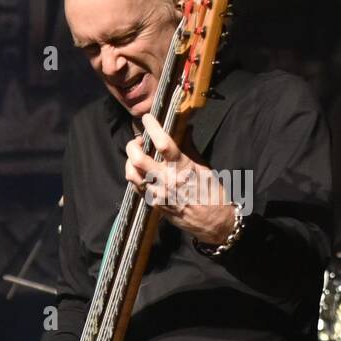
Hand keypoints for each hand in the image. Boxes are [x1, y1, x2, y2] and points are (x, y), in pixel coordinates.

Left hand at [125, 113, 235, 244]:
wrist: (211, 222)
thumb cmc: (211, 192)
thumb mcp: (203, 167)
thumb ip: (189, 148)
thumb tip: (184, 128)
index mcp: (183, 169)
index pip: (164, 144)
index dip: (153, 128)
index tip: (147, 118)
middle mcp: (166, 181)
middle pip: (138, 159)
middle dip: (133, 146)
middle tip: (138, 140)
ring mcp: (157, 193)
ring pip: (131, 173)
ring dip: (130, 161)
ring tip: (136, 155)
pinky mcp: (152, 203)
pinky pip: (135, 186)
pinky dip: (134, 174)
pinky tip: (140, 170)